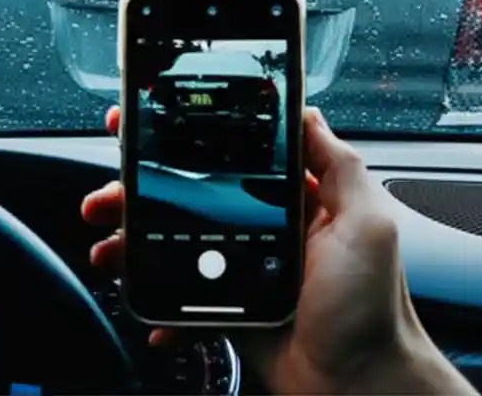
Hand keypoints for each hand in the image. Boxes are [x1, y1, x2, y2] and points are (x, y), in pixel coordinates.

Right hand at [81, 108, 474, 394]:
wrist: (358, 386)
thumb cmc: (372, 310)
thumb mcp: (368, 223)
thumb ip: (340, 166)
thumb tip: (309, 112)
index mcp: (296, 201)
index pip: (236, 155)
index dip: (192, 138)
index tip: (149, 125)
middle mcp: (264, 228)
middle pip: (189, 196)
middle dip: (141, 190)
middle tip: (110, 192)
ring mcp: (239, 270)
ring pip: (171, 244)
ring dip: (132, 241)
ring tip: (109, 247)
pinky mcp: (225, 309)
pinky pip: (177, 297)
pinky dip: (153, 299)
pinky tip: (142, 298)